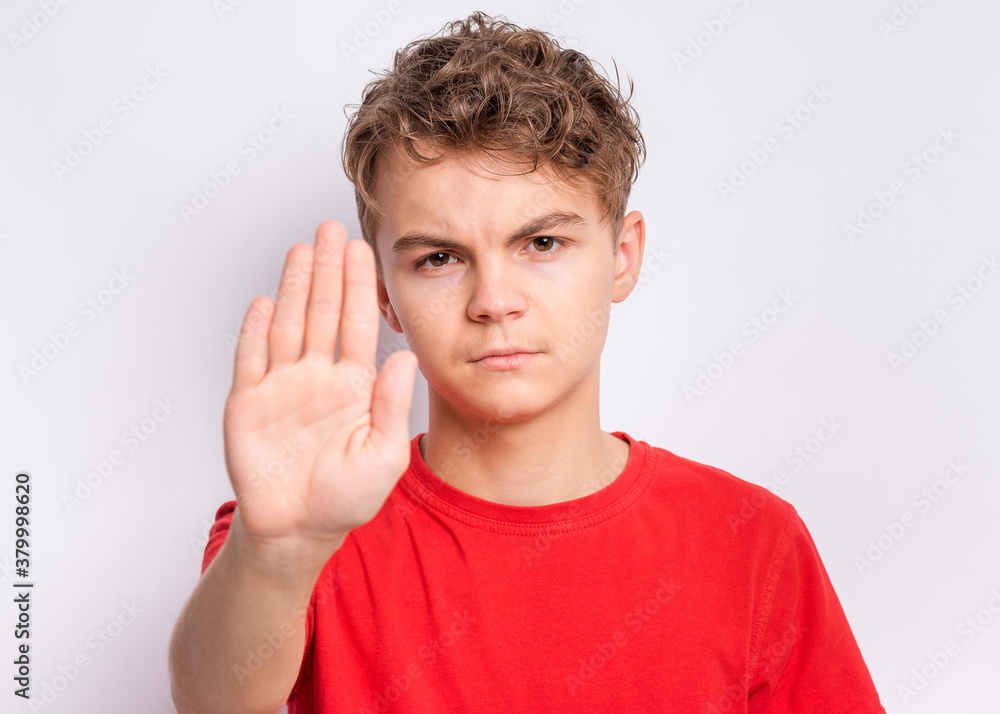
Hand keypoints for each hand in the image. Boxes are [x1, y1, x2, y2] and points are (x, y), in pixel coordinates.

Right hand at [222, 220, 417, 551]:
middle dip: (327, 271)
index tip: (363, 249)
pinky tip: (263, 300)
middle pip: (322, 312)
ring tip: (302, 249)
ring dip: (293, 287)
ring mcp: (281, 387)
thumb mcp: (383, 453)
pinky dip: (254, 330)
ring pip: (288, 325)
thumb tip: (405, 356)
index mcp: (354, 386)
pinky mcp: (248, 403)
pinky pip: (250, 360)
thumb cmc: (346, 497)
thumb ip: (392, 404)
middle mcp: (318, 377)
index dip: (359, 286)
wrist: (298, 530)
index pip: (358, 324)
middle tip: (330, 228)